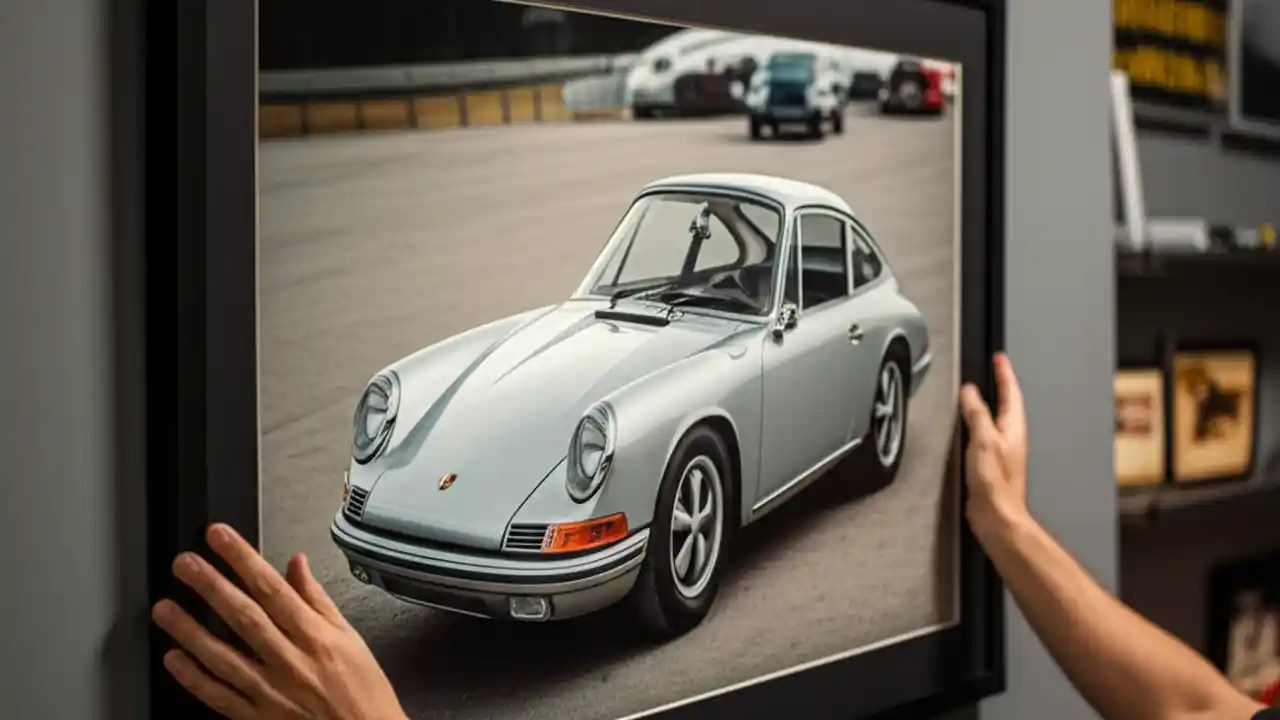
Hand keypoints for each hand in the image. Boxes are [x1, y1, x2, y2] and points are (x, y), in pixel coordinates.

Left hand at [151, 523, 405, 719]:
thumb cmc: (363, 691)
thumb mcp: (351, 637)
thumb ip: (318, 600)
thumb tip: (297, 565)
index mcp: (316, 636)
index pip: (273, 588)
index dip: (243, 559)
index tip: (221, 538)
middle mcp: (291, 661)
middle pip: (245, 617)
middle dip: (212, 586)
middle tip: (185, 563)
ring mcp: (271, 691)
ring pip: (224, 656)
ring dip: (191, 630)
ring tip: (164, 608)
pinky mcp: (258, 717)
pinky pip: (220, 696)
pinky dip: (195, 679)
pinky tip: (174, 659)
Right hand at [959, 352, 1028, 535]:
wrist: (997, 516)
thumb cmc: (995, 483)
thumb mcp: (984, 440)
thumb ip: (977, 414)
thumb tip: (970, 392)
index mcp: (1013, 427)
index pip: (1010, 392)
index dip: (1004, 373)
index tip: (999, 358)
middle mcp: (1011, 437)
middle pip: (1008, 403)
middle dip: (1001, 384)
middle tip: (995, 369)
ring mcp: (1003, 450)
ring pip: (998, 418)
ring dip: (991, 403)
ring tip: (982, 391)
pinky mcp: (992, 462)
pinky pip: (987, 433)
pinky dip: (980, 423)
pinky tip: (972, 427)